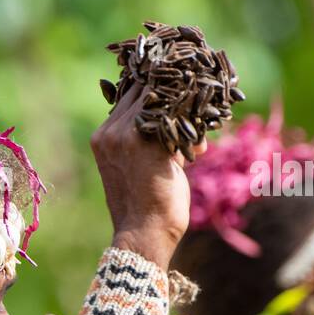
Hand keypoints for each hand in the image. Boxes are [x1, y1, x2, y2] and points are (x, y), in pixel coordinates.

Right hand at [89, 82, 206, 267]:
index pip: (129, 95)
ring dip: (186, 95)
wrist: (145, 234)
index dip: (157, 85)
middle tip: (201, 81)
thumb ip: (153, 141)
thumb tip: (185, 124)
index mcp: (103, 138)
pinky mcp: (146, 142)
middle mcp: (110, 132)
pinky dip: (194, 113)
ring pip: (160, 95)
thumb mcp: (144, 167)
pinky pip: (175, 113)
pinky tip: (210, 120)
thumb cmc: (148, 207)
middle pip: (143, 88)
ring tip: (208, 101)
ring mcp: (124, 135)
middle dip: (173, 84)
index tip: (183, 80)